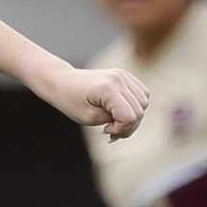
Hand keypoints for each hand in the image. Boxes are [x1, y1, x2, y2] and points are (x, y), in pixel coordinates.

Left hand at [30, 62, 148, 140]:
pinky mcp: (125, 75)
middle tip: (109, 131)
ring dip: (132, 116)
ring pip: (144, 102)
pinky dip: (134, 106)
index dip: (121, 129)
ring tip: (114, 122)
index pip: (130, 116)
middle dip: (127, 126)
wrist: (62, 82)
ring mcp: (124, 75)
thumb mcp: (89, 118)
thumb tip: (131, 120)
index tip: (105, 130)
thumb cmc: (70, 101)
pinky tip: (118, 111)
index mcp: (108, 88)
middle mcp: (119, 79)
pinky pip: (142, 94)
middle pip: (140, 110)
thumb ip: (112, 121)